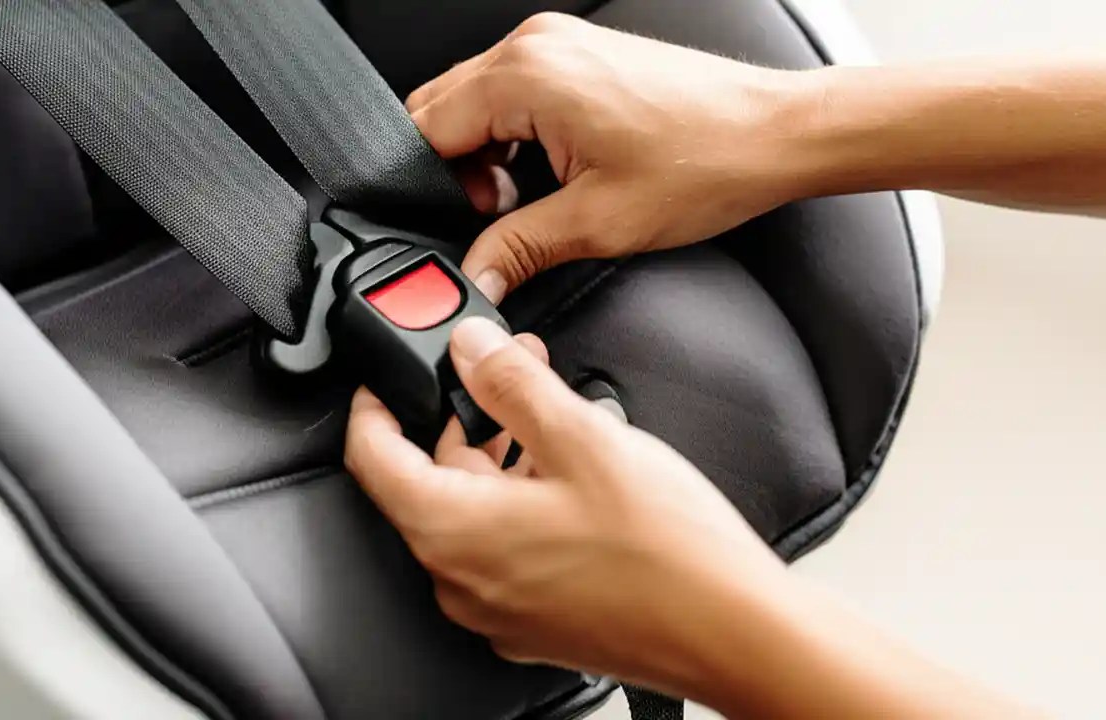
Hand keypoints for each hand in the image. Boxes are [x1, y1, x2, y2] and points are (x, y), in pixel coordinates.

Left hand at [344, 317, 789, 698]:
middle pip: (427, 482)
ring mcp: (498, 608)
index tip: (389, 374)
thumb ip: (511, 383)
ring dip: (499, 456)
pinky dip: (522, 502)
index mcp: (451, 532)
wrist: (734, 635)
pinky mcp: (535, 622)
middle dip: (463, 416)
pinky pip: (504, 550)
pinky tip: (573, 473)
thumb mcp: (581, 438)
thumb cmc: (666, 553)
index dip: (374, 404)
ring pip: (471, 514)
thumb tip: (468, 347)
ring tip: (554, 414)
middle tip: (506, 370)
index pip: (371, 458)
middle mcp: (461, 580)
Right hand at [407, 13, 810, 301]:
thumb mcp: (595, 224)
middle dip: (454, 170)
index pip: (426, 129)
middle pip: (443, 110)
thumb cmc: (706, 162)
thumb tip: (473, 280)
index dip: (431, 189)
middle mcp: (534, 45)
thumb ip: (515, 250)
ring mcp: (558, 42)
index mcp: (526, 76)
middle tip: (499, 216)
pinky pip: (512, 91)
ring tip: (531, 195)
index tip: (456, 226)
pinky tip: (547, 170)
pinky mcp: (578, 53)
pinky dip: (513, 133)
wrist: (775, 133)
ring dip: (484, 153)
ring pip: (475, 101)